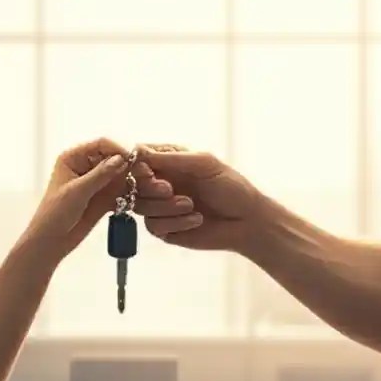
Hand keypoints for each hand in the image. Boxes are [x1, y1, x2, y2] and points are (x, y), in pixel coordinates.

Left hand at [20, 138, 182, 258]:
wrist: (51, 242)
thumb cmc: (54, 214)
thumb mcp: (77, 192)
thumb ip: (100, 175)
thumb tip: (122, 159)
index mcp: (73, 157)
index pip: (101, 144)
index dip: (118, 148)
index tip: (133, 158)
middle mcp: (86, 165)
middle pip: (114, 158)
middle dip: (130, 164)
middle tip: (146, 173)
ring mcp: (97, 182)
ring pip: (121, 174)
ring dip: (134, 178)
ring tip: (148, 185)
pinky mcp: (104, 197)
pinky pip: (122, 189)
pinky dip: (132, 192)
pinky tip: (142, 196)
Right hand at [131, 144, 266, 251]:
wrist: (247, 222)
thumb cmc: (231, 187)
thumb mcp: (204, 164)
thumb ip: (171, 158)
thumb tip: (138, 151)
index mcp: (169, 161)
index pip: (138, 158)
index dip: (137, 166)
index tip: (148, 172)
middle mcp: (161, 182)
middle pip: (132, 184)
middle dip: (150, 189)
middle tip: (170, 190)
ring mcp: (161, 206)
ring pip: (141, 207)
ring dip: (166, 208)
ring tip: (191, 206)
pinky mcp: (165, 229)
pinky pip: (153, 226)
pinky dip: (175, 223)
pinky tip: (196, 220)